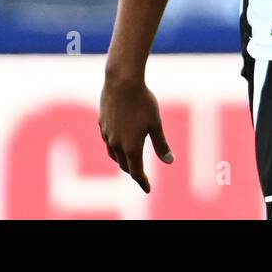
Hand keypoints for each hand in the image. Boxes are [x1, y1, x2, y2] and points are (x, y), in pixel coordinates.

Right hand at [98, 77, 173, 192]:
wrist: (121, 82)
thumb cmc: (143, 102)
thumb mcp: (156, 124)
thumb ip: (161, 144)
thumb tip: (169, 161)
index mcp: (131, 147)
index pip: (136, 172)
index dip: (142, 181)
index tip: (148, 189)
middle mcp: (116, 144)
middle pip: (124, 165)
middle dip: (133, 172)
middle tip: (140, 176)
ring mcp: (107, 134)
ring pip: (114, 154)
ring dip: (122, 161)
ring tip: (129, 162)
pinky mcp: (102, 124)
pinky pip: (108, 142)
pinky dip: (115, 147)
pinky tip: (120, 142)